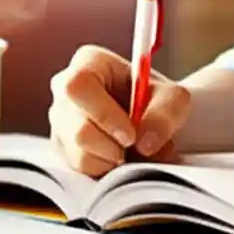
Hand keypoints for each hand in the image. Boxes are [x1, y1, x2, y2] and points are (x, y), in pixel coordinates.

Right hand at [48, 45, 189, 175]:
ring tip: (132, 151)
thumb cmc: (156, 98)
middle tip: (135, 146)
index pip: (79, 86)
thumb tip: (146, 141)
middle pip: (78, 129)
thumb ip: (165, 114)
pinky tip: (119, 157)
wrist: (150, 117)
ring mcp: (59, 120)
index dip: (104, 114)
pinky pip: (80, 169)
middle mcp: (65, 89)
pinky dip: (106, 170)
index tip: (131, 135)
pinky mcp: (62, 147)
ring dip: (113, 160)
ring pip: (79, 154)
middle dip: (113, 146)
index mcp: (88, 63)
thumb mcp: (173, 98)